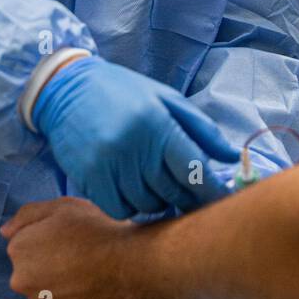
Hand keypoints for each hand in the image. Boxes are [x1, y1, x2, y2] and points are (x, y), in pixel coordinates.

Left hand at [1, 198, 139, 298]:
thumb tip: (5, 232)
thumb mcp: (63, 206)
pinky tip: (92, 296)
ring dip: (60, 291)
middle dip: (49, 268)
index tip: (69, 240)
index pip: (24, 247)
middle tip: (80, 259)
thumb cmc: (99, 231)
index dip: (48, 241)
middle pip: (32, 275)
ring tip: (88, 278)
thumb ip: (28, 215)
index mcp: (19, 250)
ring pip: (45, 298)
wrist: (132, 267)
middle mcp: (22, 282)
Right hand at [31, 56, 238, 218]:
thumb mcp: (165, 99)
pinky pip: (120, 210)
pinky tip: (134, 192)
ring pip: (148, 205)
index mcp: (158, 124)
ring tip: (159, 187)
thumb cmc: (123, 92)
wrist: (66, 89)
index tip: (221, 197)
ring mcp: (109, 165)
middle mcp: (134, 146)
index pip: (194, 169)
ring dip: (159, 203)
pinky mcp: (89, 178)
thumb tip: (232, 157)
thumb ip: (201, 129)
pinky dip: (131, 207)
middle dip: (188, 198)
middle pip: (174, 191)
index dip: (211, 189)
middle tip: (191, 195)